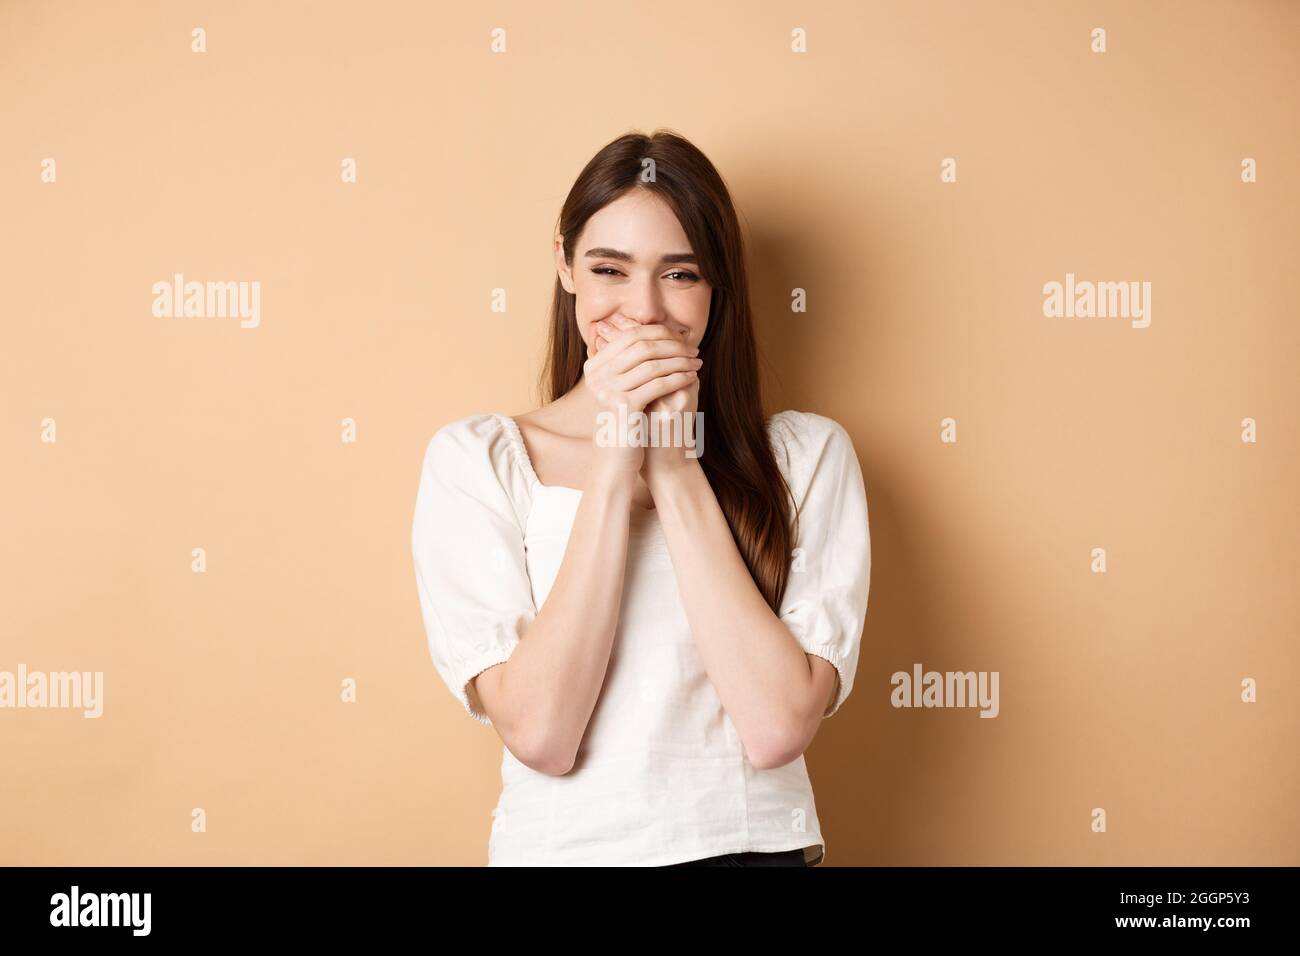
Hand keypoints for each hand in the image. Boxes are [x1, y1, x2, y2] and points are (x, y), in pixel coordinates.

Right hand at [583, 317, 699, 483]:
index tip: (681, 339)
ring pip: (652, 364)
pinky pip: (657, 384)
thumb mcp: (620, 389)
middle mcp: (597, 375)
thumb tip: (660, 333)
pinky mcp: (623, 406)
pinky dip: (678, 378)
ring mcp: (608, 390)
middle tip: (694, 349)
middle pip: (642, 346)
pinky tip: (692, 378)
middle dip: (673, 346)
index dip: (659, 333)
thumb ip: (630, 363)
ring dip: (680, 361)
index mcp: (595, 366)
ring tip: (696, 363)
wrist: (614, 460)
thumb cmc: (623, 422)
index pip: (630, 335)